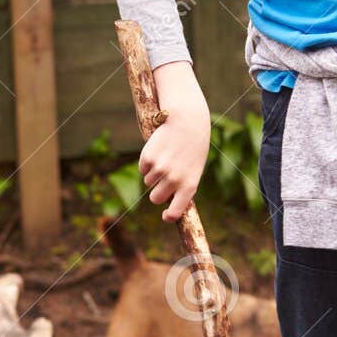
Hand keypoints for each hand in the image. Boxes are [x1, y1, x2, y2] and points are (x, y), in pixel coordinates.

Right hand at [138, 67, 211, 222]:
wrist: (187, 121)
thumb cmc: (193, 147)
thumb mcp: (194, 168)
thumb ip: (183, 186)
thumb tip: (168, 202)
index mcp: (189, 185)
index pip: (176, 211)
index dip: (169, 216)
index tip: (165, 216)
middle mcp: (174, 179)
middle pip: (155, 198)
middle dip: (157, 192)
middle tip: (164, 179)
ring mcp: (160, 169)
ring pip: (148, 182)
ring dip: (153, 173)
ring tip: (166, 157)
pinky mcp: (147, 158)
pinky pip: (142, 168)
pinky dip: (147, 162)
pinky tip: (158, 150)